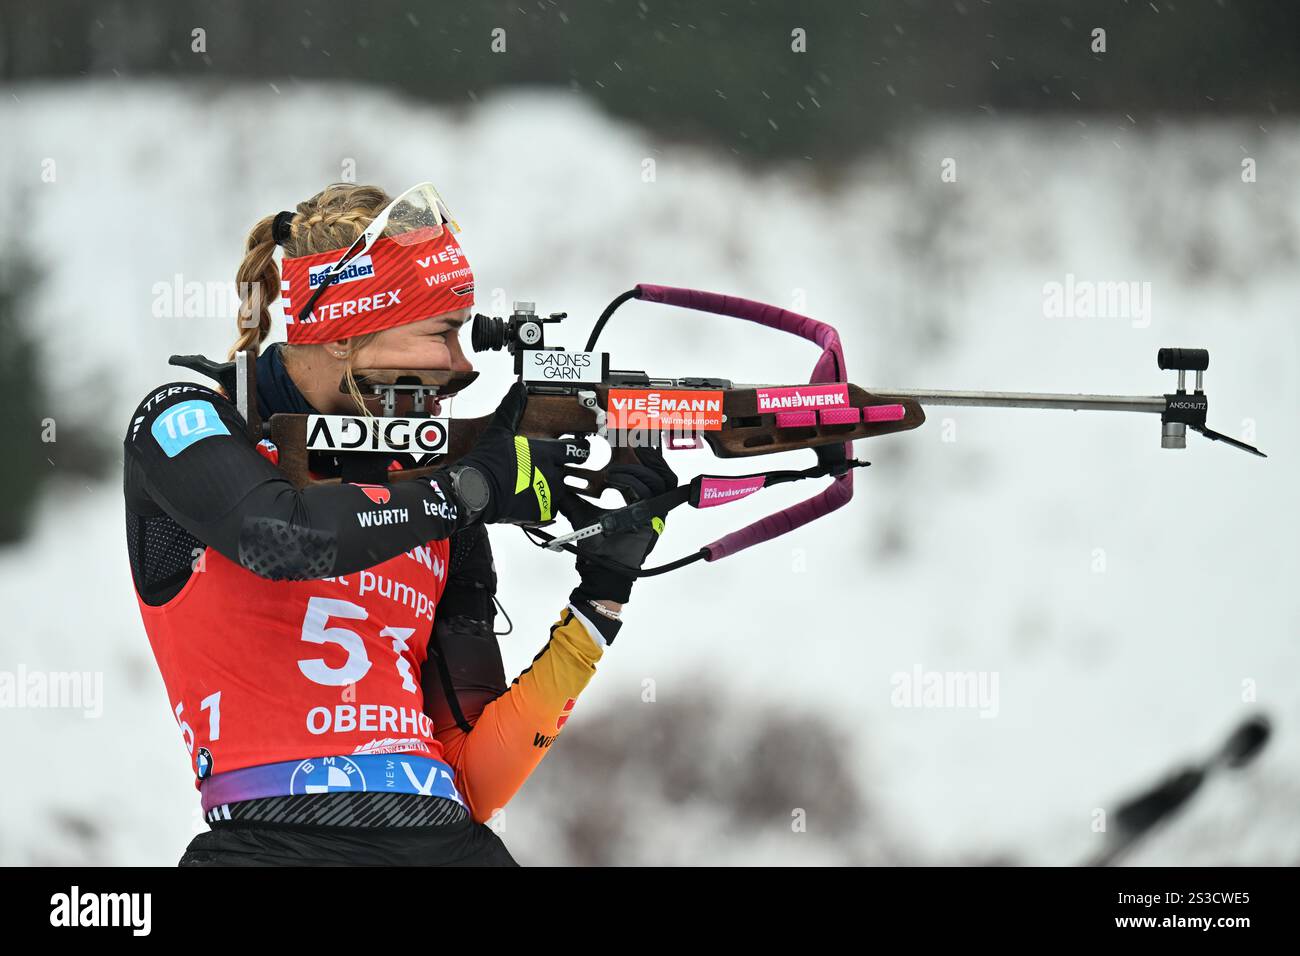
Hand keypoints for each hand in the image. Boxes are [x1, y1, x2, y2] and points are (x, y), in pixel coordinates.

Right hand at [457, 381, 589, 525]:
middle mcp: (553, 473)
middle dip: (572, 471)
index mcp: (548, 452)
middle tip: (564, 470)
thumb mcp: (500, 430)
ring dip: (557, 489)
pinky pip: (553, 509)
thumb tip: (518, 388)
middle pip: (577, 473)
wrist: (476, 490)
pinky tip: (532, 499)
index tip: (580, 450)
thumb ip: (513, 408)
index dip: (581, 450)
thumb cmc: (488, 460)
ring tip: (541, 487)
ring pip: (565, 492)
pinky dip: (546, 505)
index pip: (579, 450)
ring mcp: (549, 494)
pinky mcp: (542, 511)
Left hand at [560, 442, 676, 603]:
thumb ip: (574, 498)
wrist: (601, 573)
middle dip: (647, 454)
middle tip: (632, 439)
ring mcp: (654, 513)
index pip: (650, 471)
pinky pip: (646, 493)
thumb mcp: (584, 515)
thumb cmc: (597, 548)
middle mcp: (651, 507)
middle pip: (659, 471)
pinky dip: (630, 482)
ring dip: (635, 468)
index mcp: (640, 503)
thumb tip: (557, 483)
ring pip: (655, 479)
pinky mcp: (652, 520)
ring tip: (614, 465)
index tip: (633, 437)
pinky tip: (613, 478)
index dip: (645, 453)